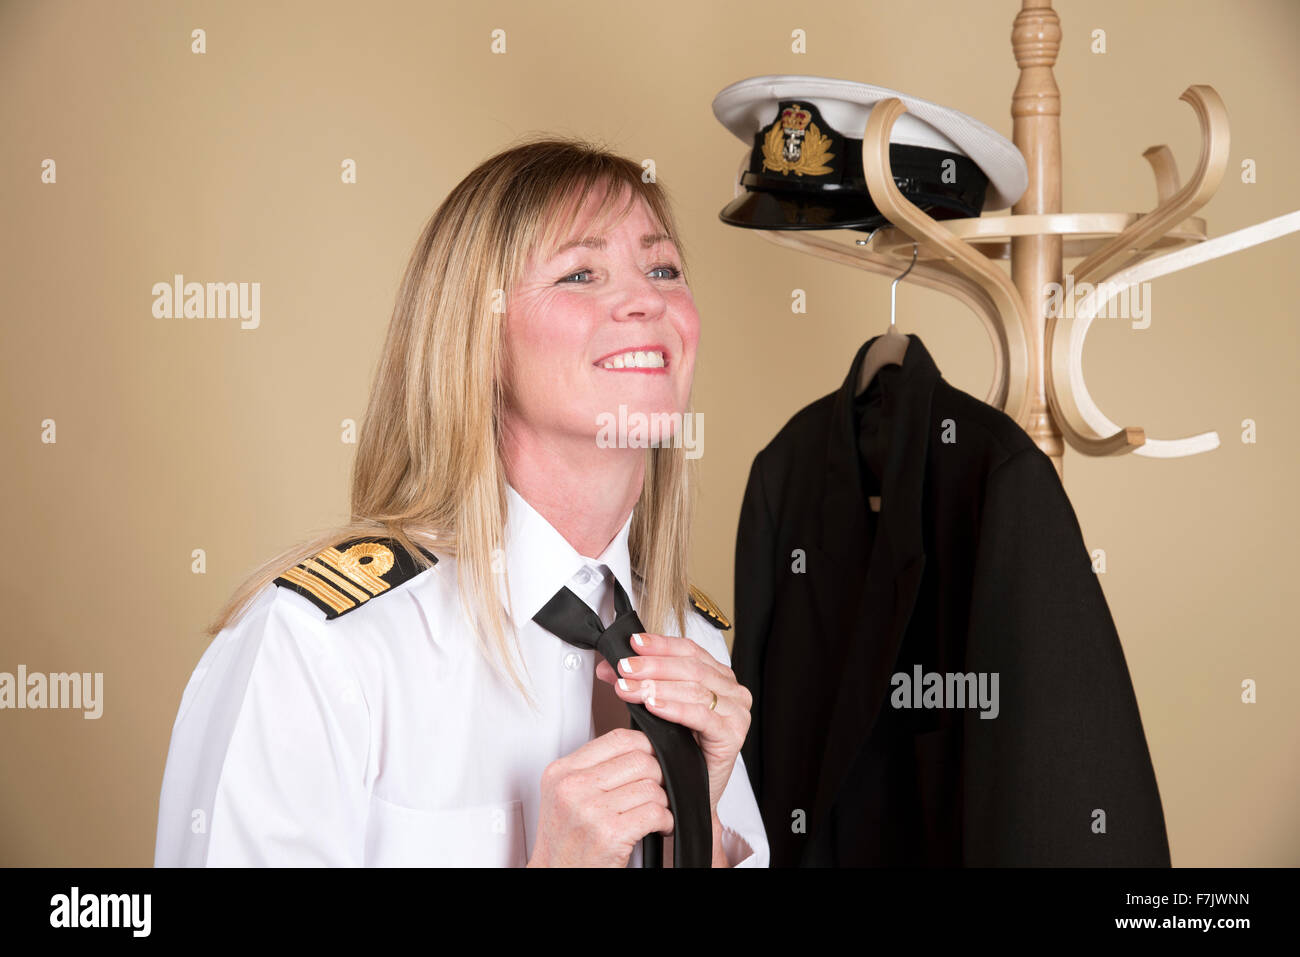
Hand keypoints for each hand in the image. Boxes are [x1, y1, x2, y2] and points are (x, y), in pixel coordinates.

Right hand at [527, 727, 672, 867]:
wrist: (557, 877)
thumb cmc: (565, 843)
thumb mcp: (565, 797)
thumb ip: (592, 770)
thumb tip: (638, 748)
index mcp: (562, 772)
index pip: (618, 739)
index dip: (646, 747)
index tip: (653, 759)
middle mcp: (572, 787)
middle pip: (640, 760)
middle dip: (658, 777)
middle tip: (656, 792)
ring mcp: (590, 810)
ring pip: (651, 787)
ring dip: (663, 803)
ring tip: (655, 813)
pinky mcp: (609, 834)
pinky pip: (655, 812)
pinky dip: (666, 821)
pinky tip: (658, 827)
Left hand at [596, 631, 751, 814]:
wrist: (690, 791)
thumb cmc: (679, 749)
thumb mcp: (656, 707)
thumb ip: (636, 683)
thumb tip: (608, 667)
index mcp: (718, 676)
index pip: (688, 650)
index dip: (660, 644)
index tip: (633, 643)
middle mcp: (732, 690)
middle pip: (691, 667)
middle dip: (653, 665)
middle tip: (625, 667)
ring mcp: (736, 712)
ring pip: (695, 689)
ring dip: (657, 685)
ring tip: (630, 687)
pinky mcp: (733, 736)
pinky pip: (701, 716)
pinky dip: (675, 708)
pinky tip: (653, 705)